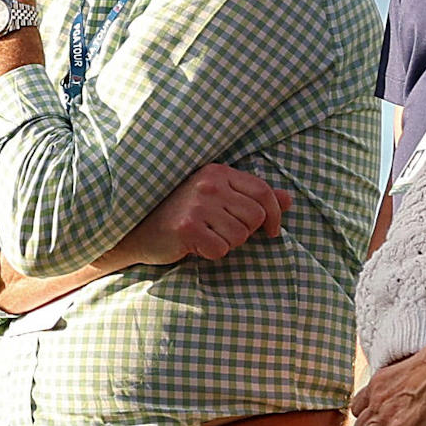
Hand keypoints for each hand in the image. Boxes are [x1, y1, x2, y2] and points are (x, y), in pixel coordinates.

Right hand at [110, 163, 293, 268]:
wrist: (135, 229)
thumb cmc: (179, 213)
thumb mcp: (217, 196)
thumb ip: (251, 196)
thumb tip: (289, 200)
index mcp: (218, 172)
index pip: (263, 192)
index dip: (275, 214)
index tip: (272, 231)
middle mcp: (209, 185)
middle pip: (255, 217)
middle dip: (245, 232)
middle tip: (223, 233)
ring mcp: (197, 206)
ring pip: (240, 235)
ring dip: (227, 243)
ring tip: (207, 237)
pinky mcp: (187, 228)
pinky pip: (221, 250)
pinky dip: (211, 254)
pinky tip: (195, 246)